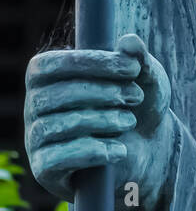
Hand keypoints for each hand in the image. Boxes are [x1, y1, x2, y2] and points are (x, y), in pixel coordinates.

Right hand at [25, 33, 175, 210]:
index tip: (132, 69)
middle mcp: (34, 105)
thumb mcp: (145, 78)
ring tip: (129, 121)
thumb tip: (130, 41)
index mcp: (47, 76)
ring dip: (102, 121)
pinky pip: (58, 159)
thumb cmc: (136, 104)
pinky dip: (94, 152)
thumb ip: (140, 58)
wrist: (144, 151)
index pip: (55, 63)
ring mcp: (36, 138)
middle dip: (102, 93)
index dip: (93, 63)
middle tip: (136, 97)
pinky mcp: (44, 169)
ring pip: (60, 125)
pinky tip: (119, 150)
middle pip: (57, 94)